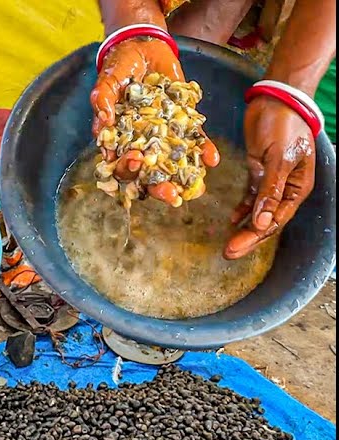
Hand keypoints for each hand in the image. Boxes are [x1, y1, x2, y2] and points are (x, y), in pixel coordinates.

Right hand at [91, 38, 219, 203]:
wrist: (145, 47)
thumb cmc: (120, 66)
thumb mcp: (108, 79)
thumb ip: (103, 99)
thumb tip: (104, 122)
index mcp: (117, 138)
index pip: (118, 163)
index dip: (125, 171)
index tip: (135, 166)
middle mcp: (139, 141)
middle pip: (146, 172)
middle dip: (157, 185)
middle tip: (169, 196)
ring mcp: (162, 134)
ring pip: (171, 162)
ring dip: (182, 177)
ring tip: (194, 189)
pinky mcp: (181, 122)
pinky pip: (193, 140)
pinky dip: (202, 150)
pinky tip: (211, 159)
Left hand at [225, 97, 316, 259]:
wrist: (276, 99)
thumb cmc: (284, 126)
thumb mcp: (279, 159)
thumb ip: (271, 190)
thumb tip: (262, 221)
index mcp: (299, 188)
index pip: (276, 220)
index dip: (255, 237)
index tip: (235, 249)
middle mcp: (287, 188)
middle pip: (267, 219)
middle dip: (248, 238)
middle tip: (227, 253)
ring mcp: (273, 180)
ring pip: (258, 210)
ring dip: (244, 227)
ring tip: (227, 243)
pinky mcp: (260, 170)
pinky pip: (251, 195)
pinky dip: (243, 208)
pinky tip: (232, 219)